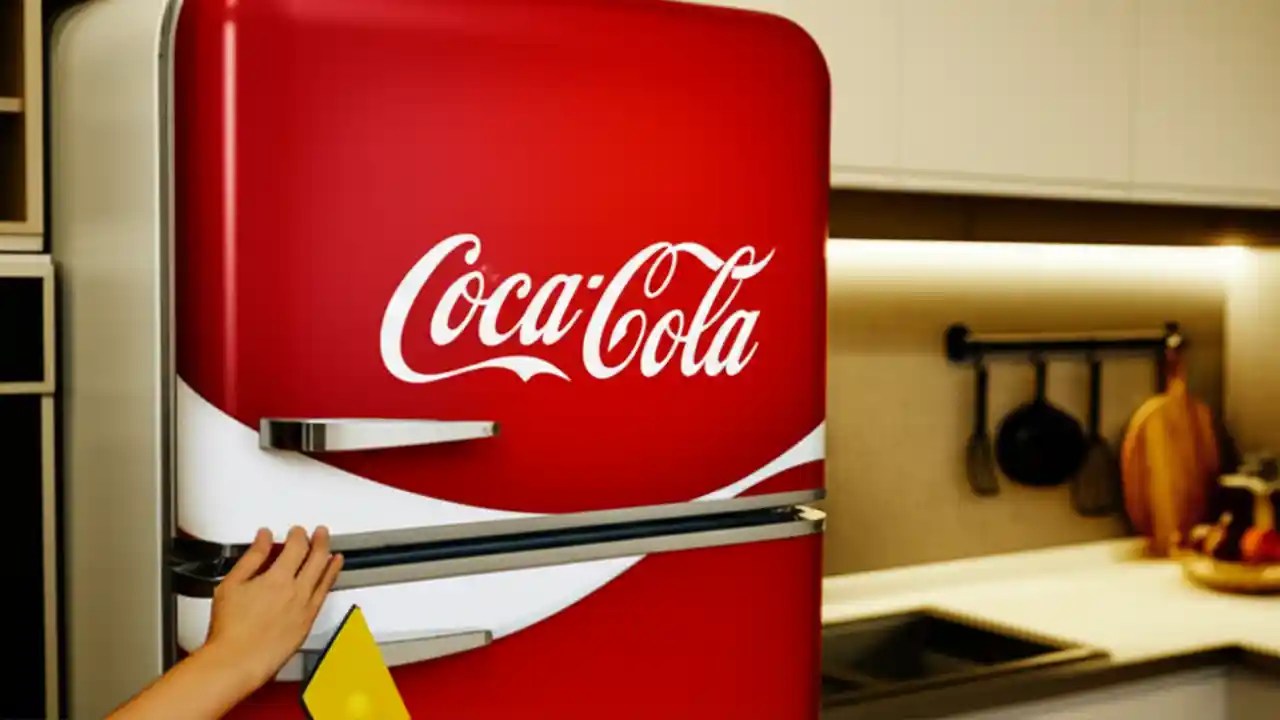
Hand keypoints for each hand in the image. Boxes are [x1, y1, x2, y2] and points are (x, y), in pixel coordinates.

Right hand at [203, 526, 343, 687]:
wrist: (237, 661)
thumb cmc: (230, 629)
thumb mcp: (232, 584)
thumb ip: (252, 557)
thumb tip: (264, 538)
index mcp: (278, 579)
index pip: (297, 547)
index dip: (299, 535)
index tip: (297, 531)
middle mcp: (297, 592)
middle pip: (317, 558)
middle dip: (320, 541)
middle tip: (321, 533)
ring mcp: (305, 608)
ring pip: (326, 577)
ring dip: (330, 560)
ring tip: (332, 551)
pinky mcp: (307, 623)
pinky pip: (324, 596)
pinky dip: (330, 582)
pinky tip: (329, 578)